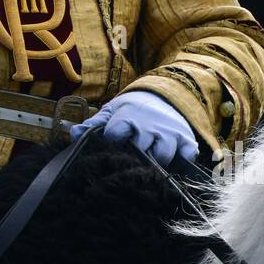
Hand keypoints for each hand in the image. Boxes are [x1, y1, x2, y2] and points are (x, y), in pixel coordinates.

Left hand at [70, 90, 199, 167]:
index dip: (111, 143)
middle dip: (134, 158)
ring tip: (148, 167)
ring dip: (156, 163)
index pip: (115, 134)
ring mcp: (169, 132)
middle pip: (141, 148)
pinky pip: (188, 153)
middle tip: (128, 165)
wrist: (161, 95)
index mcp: (127, 117)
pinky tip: (174, 164)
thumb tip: (74, 134)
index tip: (110, 148)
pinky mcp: (186, 138)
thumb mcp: (111, 112)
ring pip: (163, 154)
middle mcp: (149, 125)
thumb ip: (93, 124)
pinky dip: (183, 161)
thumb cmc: (131, 110)